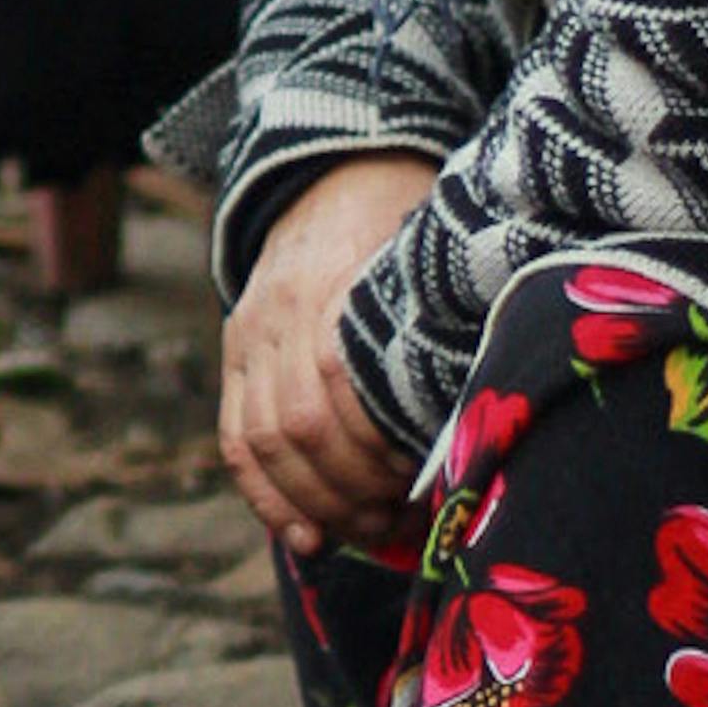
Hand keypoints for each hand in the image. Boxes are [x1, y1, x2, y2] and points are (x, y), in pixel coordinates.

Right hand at [221, 150, 440, 561]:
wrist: (337, 172)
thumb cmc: (406, 230)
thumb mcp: (432, 269)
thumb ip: (439, 338)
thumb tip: (472, 438)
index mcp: (342, 287)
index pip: (344, 391)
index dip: (380, 455)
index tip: (423, 490)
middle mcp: (286, 312)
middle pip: (303, 428)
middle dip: (351, 493)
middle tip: (399, 524)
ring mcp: (252, 331)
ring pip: (265, 441)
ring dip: (313, 503)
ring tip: (364, 531)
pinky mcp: (236, 348)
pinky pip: (235, 438)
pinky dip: (266, 496)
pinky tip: (303, 533)